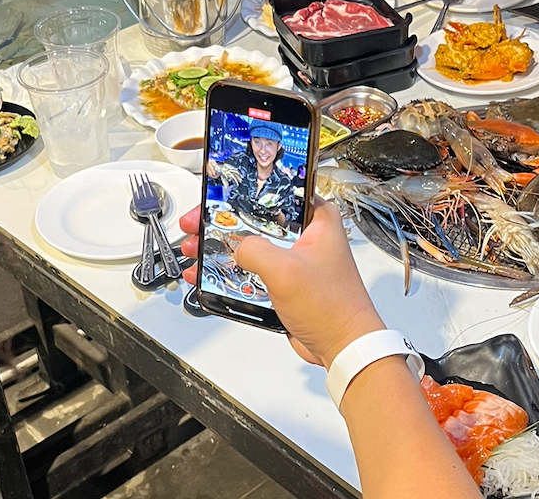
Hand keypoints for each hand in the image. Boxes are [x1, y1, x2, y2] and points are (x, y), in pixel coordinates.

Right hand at [179, 198, 384, 367]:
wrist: (343, 346)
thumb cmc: (334, 307)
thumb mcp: (286, 270)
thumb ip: (254, 250)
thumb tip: (237, 247)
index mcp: (317, 218)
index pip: (274, 192)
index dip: (241, 193)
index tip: (214, 197)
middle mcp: (307, 234)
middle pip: (256, 217)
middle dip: (222, 223)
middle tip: (196, 225)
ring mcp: (295, 257)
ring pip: (252, 244)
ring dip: (221, 246)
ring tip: (196, 248)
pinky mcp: (286, 279)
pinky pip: (254, 268)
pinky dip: (231, 269)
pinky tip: (207, 272)